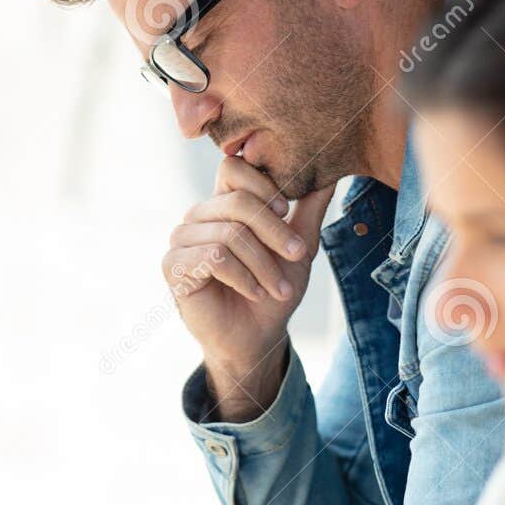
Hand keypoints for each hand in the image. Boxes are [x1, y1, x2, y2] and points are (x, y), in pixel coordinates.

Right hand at [164, 154, 333, 419]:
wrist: (257, 337)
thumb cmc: (274, 290)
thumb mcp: (299, 246)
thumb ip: (310, 209)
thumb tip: (330, 174)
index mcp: (224, 203)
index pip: (233, 167)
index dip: (263, 184)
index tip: (287, 212)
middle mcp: (199, 216)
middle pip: (238, 201)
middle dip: (275, 233)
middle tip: (297, 257)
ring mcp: (182, 239)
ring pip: (230, 233)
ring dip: (263, 264)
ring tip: (278, 288)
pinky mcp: (174, 265)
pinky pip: (214, 257)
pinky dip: (243, 277)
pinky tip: (254, 293)